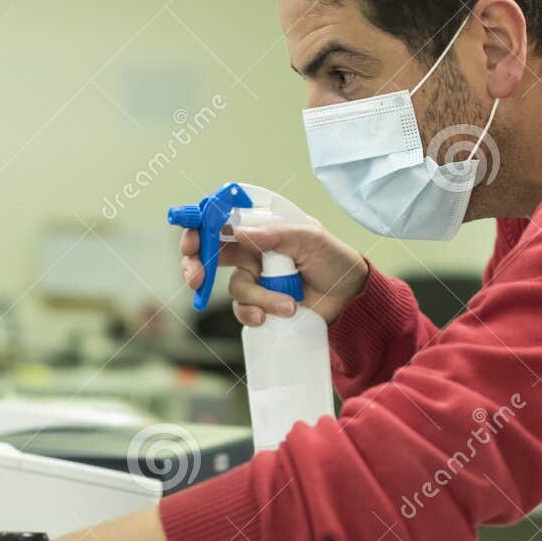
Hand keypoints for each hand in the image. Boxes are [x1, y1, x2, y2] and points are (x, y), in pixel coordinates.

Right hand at [179, 222, 368, 326]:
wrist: (351, 297)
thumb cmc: (334, 258)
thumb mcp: (310, 238)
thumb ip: (276, 234)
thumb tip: (239, 232)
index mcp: (262, 229)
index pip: (222, 222)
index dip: (199, 228)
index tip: (190, 242)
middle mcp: (253, 253)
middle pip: (210, 254)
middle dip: (196, 265)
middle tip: (196, 277)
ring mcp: (257, 280)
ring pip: (236, 288)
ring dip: (257, 299)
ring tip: (287, 305)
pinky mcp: (262, 305)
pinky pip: (243, 311)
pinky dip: (254, 315)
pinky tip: (271, 318)